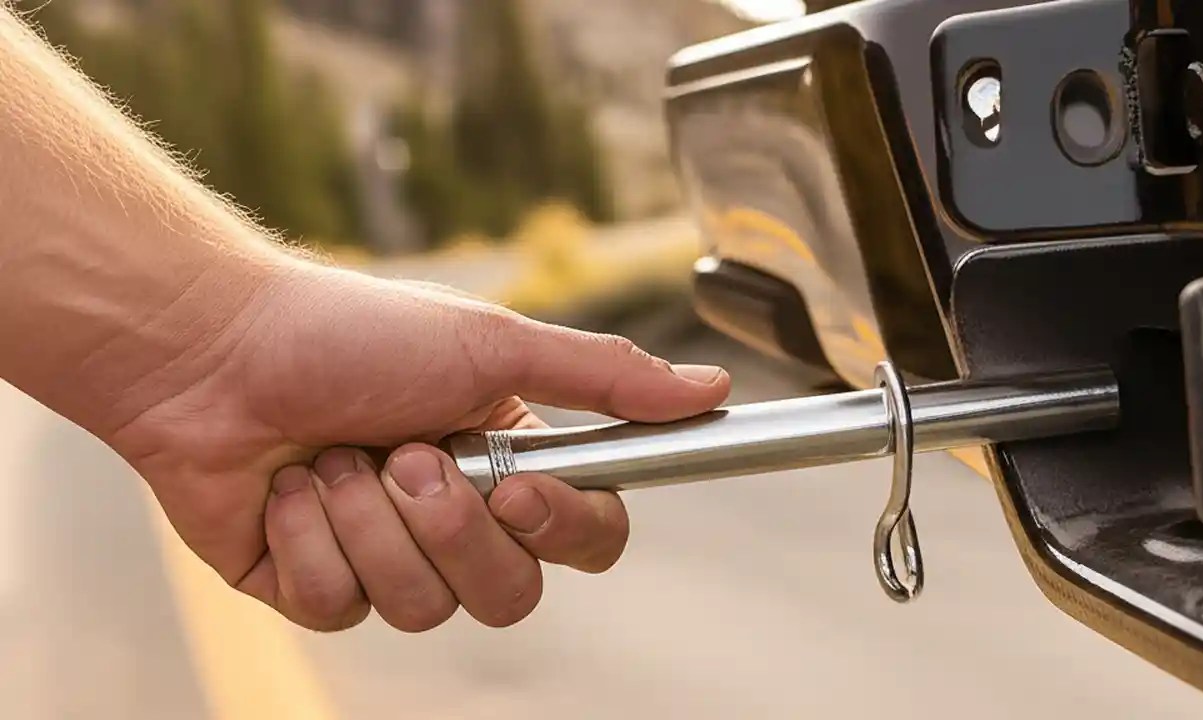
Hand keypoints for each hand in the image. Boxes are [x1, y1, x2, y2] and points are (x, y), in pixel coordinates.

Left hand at [107, 261, 730, 631]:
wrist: (212, 350)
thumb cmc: (351, 333)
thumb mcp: (492, 346)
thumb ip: (605, 378)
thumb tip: (709, 389)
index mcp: (510, 459)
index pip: (586, 535)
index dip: (562, 528)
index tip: (519, 486)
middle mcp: (455, 516)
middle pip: (511, 595)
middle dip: (451, 528)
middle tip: (407, 456)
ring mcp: (386, 557)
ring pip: (424, 608)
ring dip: (369, 523)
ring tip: (334, 456)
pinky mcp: (317, 586)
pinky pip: (341, 607)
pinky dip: (311, 540)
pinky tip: (287, 488)